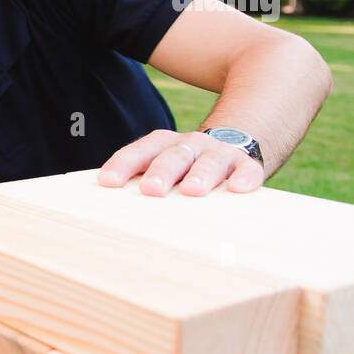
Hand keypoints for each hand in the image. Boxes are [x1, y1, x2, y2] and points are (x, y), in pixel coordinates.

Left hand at [97, 130, 264, 196]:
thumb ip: (140, 182)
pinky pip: (247, 169)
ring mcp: (219, 153)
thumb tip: (106, 209)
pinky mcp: (246, 164)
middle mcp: (190, 144)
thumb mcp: (163, 170)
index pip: (140, 151)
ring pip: (209, 161)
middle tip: (150, 190)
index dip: (123, 165)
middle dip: (161, 171)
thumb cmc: (184, 171)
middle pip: (173, 155)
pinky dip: (244, 177)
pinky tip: (237, 188)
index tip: (108, 182)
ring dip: (199, 175)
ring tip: (192, 191)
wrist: (231, 150)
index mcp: (163, 145)